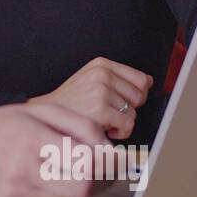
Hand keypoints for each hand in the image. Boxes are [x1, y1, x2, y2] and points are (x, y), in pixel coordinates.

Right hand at [0, 101, 108, 196]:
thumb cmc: (4, 125)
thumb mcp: (43, 111)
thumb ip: (81, 126)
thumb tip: (109, 151)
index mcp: (33, 139)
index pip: (86, 162)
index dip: (106, 162)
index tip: (111, 158)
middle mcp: (23, 168)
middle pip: (82, 190)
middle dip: (96, 181)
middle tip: (96, 170)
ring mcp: (16, 192)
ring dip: (75, 189)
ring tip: (61, 169)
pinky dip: (52, 194)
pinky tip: (38, 177)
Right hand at [27, 56, 151, 139]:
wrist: (48, 117)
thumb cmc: (71, 103)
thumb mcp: (92, 81)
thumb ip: (120, 79)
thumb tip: (148, 81)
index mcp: (101, 64)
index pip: (141, 79)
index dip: (135, 95)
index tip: (121, 101)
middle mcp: (102, 74)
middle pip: (140, 96)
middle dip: (128, 109)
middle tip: (109, 113)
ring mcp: (100, 91)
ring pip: (133, 112)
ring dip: (121, 122)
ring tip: (103, 120)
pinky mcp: (100, 109)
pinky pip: (128, 124)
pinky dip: (120, 132)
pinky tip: (104, 129)